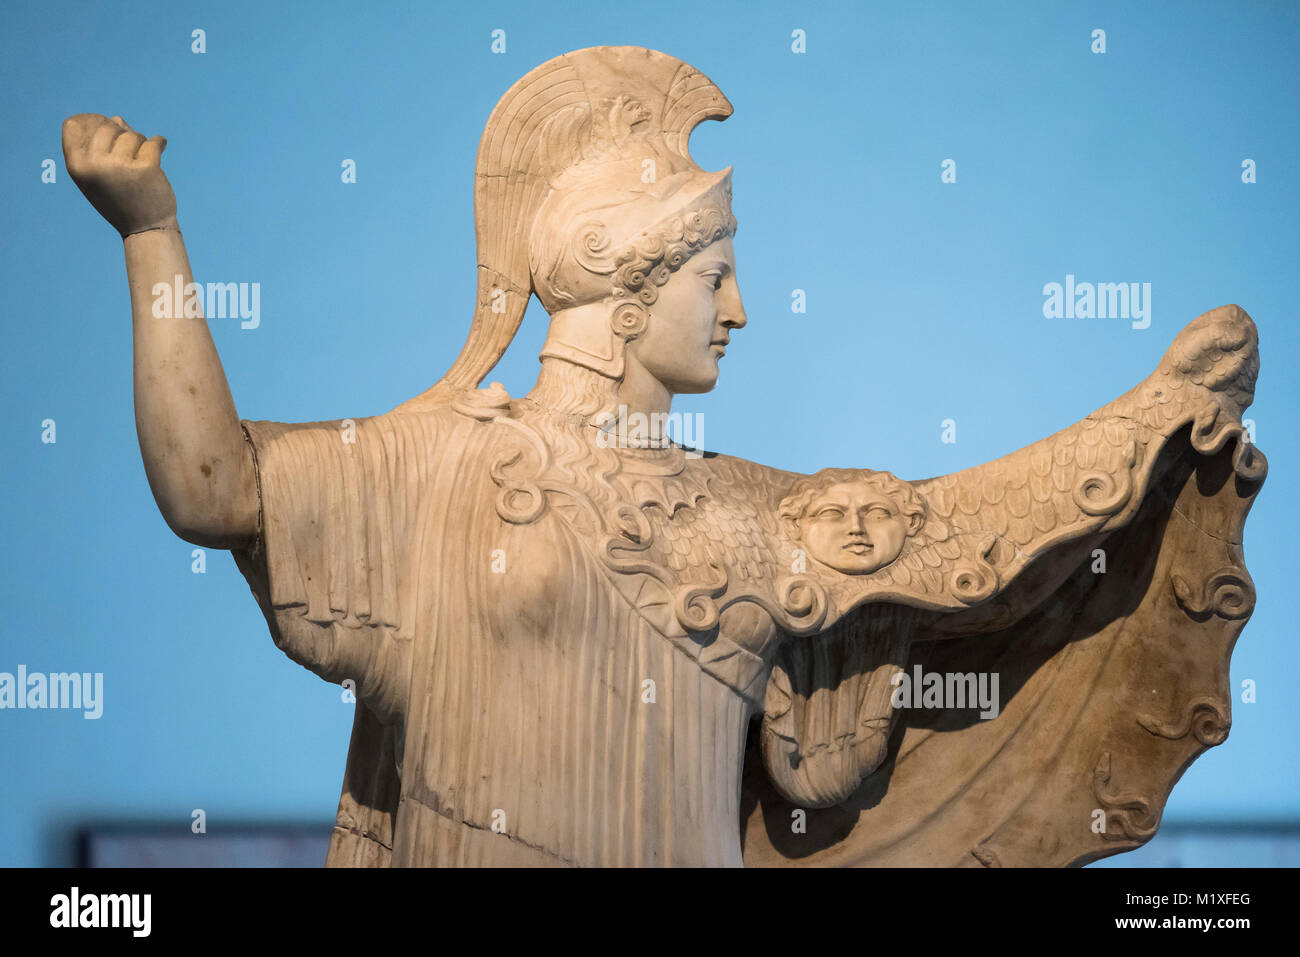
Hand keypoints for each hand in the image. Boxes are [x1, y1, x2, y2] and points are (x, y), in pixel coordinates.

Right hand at [62, 113, 176, 237]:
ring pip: (132, 135)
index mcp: (76, 167)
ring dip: (141, 142)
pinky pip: (152, 143)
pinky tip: (161, 144)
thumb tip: (116, 118)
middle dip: (122, 132)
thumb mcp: (100, 174)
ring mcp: (120, 167)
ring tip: (142, 161)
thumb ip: (101, 147)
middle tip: (132, 148)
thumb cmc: (121, 199)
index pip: (73, 125)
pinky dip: (159, 142)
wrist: (146, 229)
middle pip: (106, 126)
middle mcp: (94, 166)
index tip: (106, 123)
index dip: (90, 120)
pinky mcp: (145, 169)